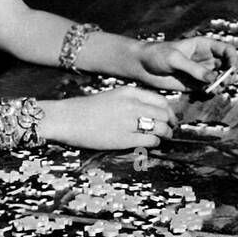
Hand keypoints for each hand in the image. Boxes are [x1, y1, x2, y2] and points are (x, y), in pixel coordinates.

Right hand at [44, 86, 176, 151]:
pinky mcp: (124, 138)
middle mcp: (132, 105)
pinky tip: (150, 144)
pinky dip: (154, 143)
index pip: (161, 101)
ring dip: (165, 134)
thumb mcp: (113, 97)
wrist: (67, 118)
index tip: (170, 118)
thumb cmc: (87, 109)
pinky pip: (150, 141)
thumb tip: (152, 112)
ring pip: (161, 128)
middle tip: (170, 130)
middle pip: (164, 114)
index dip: (169, 111)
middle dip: (171, 124)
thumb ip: (132, 101)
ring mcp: (129, 121)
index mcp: (129, 92)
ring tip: (163, 138)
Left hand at [132, 36, 237, 92]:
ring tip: (214, 88)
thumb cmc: (157, 55)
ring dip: (221, 85)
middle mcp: (205, 59)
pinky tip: (206, 92)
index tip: (230, 67)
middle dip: (229, 74)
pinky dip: (211, 92)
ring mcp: (201, 72)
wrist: (142, 66)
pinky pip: (209, 89)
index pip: (226, 50)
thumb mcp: (175, 59)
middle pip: (227, 66)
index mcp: (203, 45)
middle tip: (223, 81)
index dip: (232, 58)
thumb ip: (193, 69)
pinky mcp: (195, 85)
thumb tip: (212, 78)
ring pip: (220, 79)